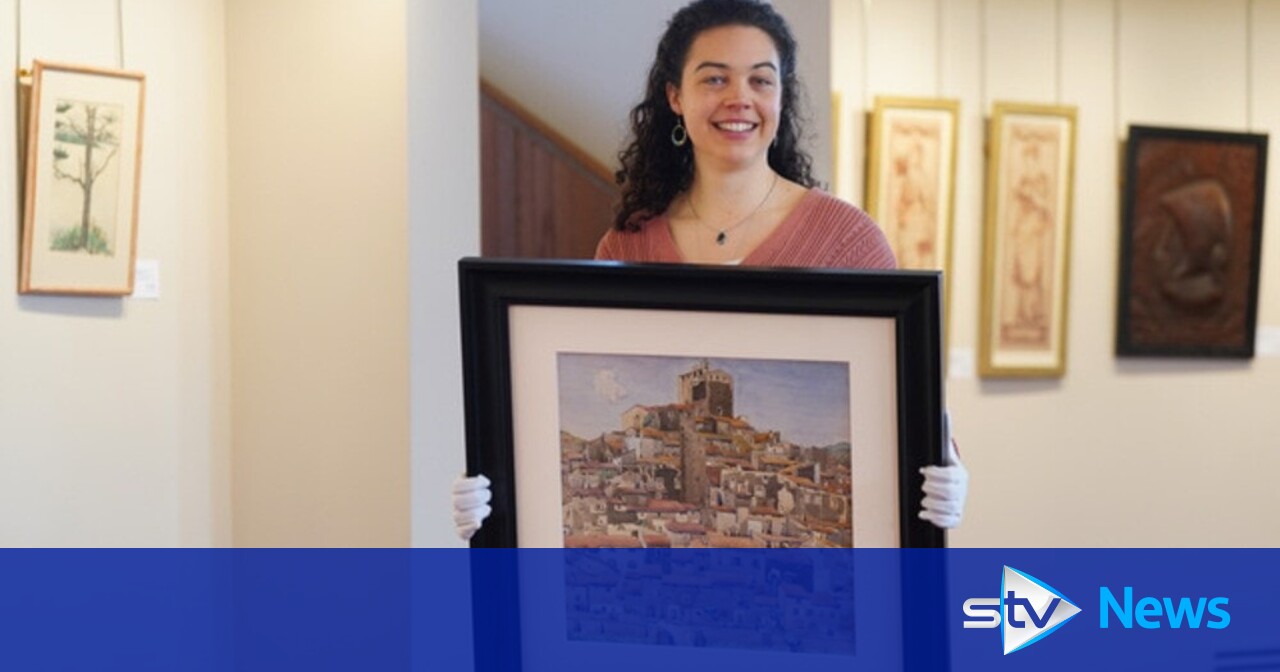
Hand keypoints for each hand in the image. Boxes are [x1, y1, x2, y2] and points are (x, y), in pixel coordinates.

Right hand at [452, 474, 491, 540]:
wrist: (487, 503)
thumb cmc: (486, 489)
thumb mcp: (484, 480)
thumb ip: (481, 478)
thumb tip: (481, 479)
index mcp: (457, 487)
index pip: (457, 486)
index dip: (473, 484)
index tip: (487, 483)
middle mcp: (454, 502)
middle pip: (458, 501)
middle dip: (477, 498)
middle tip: (488, 495)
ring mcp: (457, 515)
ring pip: (459, 516)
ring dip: (477, 512)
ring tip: (487, 508)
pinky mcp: (461, 529)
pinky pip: (460, 531)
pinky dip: (469, 528)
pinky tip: (478, 523)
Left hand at [918, 413, 967, 529]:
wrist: (951, 492)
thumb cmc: (945, 471)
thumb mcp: (945, 455)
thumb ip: (945, 436)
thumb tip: (946, 412)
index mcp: (960, 475)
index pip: (949, 476)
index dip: (934, 474)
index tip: (924, 471)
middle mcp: (962, 491)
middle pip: (947, 492)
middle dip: (931, 488)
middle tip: (924, 486)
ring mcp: (960, 505)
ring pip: (946, 507)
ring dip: (930, 502)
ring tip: (924, 499)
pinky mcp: (955, 518)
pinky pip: (948, 521)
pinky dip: (934, 518)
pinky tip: (924, 513)